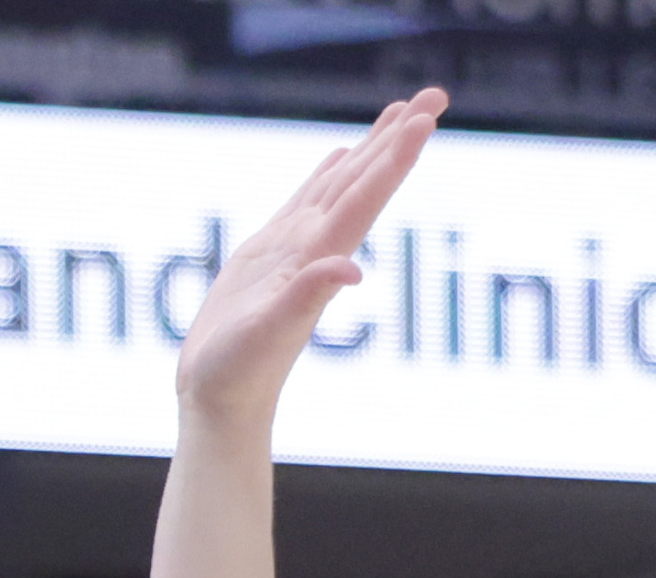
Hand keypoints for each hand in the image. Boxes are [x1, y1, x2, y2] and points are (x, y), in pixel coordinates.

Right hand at [174, 88, 445, 428]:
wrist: (219, 404)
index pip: (364, 198)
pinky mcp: (268, 258)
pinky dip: (326, 176)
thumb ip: (306, 297)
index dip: (394, 157)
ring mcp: (293, 252)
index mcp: (317, 261)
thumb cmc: (237, 376)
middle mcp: (313, 251)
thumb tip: (352, 270)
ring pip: (339, 187)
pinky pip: (304, 204)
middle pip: (362, 182)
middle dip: (396, 138)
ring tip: (401, 112)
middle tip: (435, 94)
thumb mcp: (266, 335)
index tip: (427, 116)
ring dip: (370, 149)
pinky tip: (338, 158)